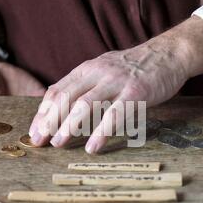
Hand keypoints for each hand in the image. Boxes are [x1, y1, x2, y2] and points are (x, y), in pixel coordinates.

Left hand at [29, 16, 202, 153]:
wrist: (167, 54)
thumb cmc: (133, 68)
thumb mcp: (103, 70)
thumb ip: (84, 85)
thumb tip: (60, 107)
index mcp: (86, 69)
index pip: (56, 90)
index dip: (43, 113)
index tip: (35, 132)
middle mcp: (97, 73)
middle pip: (65, 97)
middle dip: (49, 121)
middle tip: (40, 141)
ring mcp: (116, 82)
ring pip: (85, 105)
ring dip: (69, 126)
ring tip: (59, 143)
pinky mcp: (135, 93)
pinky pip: (114, 115)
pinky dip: (101, 132)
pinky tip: (92, 147)